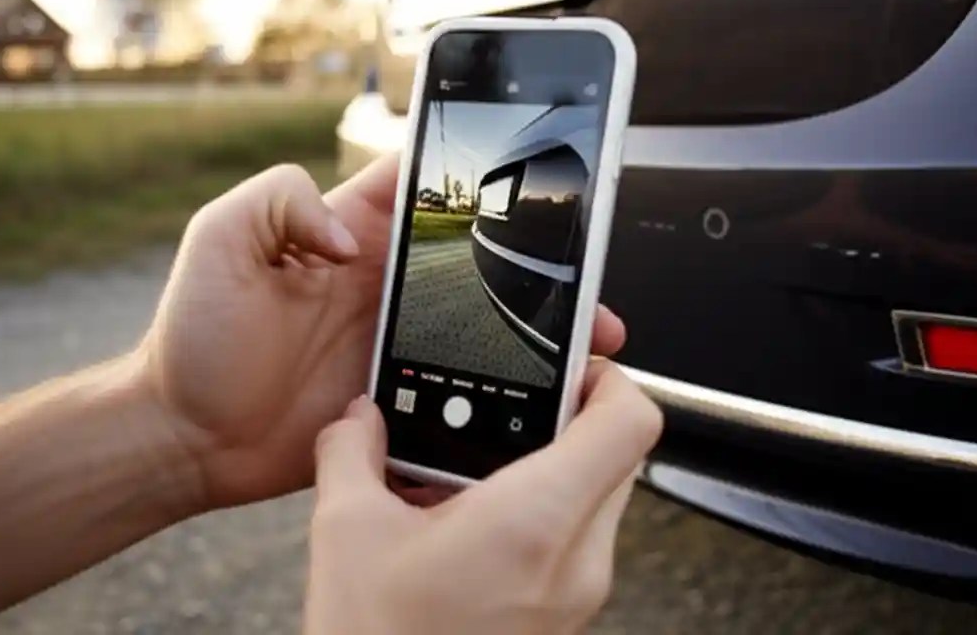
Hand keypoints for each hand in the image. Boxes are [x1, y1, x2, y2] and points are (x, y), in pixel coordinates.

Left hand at [139, 158, 627, 509]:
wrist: (186, 436)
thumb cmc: (192, 337)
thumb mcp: (216, 238)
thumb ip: (278, 202)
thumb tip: (350, 233)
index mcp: (348, 232)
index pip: (420, 181)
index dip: (470, 163)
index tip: (525, 158)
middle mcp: (382, 282)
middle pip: (475, 253)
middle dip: (533, 254)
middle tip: (582, 265)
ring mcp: (395, 340)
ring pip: (485, 320)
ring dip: (536, 325)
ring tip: (587, 335)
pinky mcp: (399, 394)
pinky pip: (464, 384)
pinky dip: (505, 387)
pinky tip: (540, 392)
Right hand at [305, 361, 662, 634]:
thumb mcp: (345, 532)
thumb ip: (351, 451)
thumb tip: (358, 418)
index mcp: (535, 521)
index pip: (631, 421)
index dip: (610, 377)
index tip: (571, 366)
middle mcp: (577, 560)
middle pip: (620, 454)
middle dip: (569, 421)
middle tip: (511, 411)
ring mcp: (578, 596)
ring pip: (601, 497)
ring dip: (553, 468)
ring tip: (479, 472)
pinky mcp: (566, 619)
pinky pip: (579, 540)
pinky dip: (542, 514)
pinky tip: (473, 522)